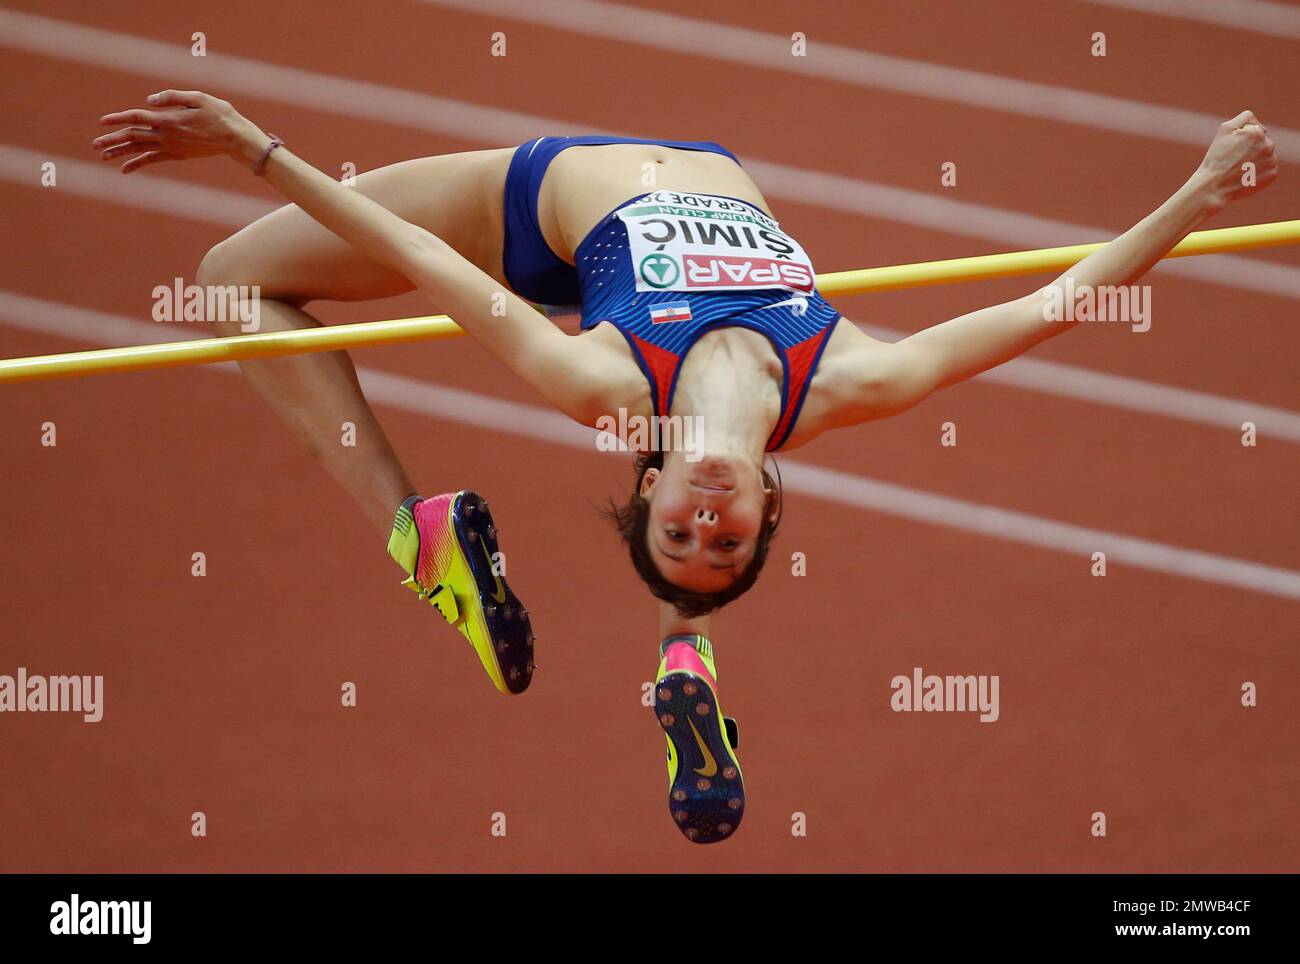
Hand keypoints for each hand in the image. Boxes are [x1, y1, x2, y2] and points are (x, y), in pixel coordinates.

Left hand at [93, 90, 266, 173]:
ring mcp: (172, 147)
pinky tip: (125, 169)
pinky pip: (153, 159)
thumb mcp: (198, 98)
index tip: (102, 121)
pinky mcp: (178, 154)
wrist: (236, 139)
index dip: (118, 119)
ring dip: (120, 152)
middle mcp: (167, 136)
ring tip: (103, 156)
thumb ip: (172, 97)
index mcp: (169, 120)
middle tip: (94, 145)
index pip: (137, 118)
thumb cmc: (220, 114)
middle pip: (133, 137)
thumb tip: (149, 101)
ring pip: (140, 149)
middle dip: (112, 140)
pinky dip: (138, 163)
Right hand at [1193, 110, 1277, 211]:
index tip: (1231, 148)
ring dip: (1255, 159)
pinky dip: (1258, 172)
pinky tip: (1246, 176)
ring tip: (1240, 168)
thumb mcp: (1225, 129)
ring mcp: (1272, 160)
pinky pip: (1267, 169)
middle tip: (1234, 159)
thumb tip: (1260, 125)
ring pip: (1265, 154)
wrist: (1214, 186)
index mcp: (1257, 132)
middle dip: (1250, 148)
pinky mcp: (1272, 174)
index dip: (1241, 138)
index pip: (1254, 128)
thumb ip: (1245, 118)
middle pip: (1261, 141)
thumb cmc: (1216, 158)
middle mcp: (1268, 145)